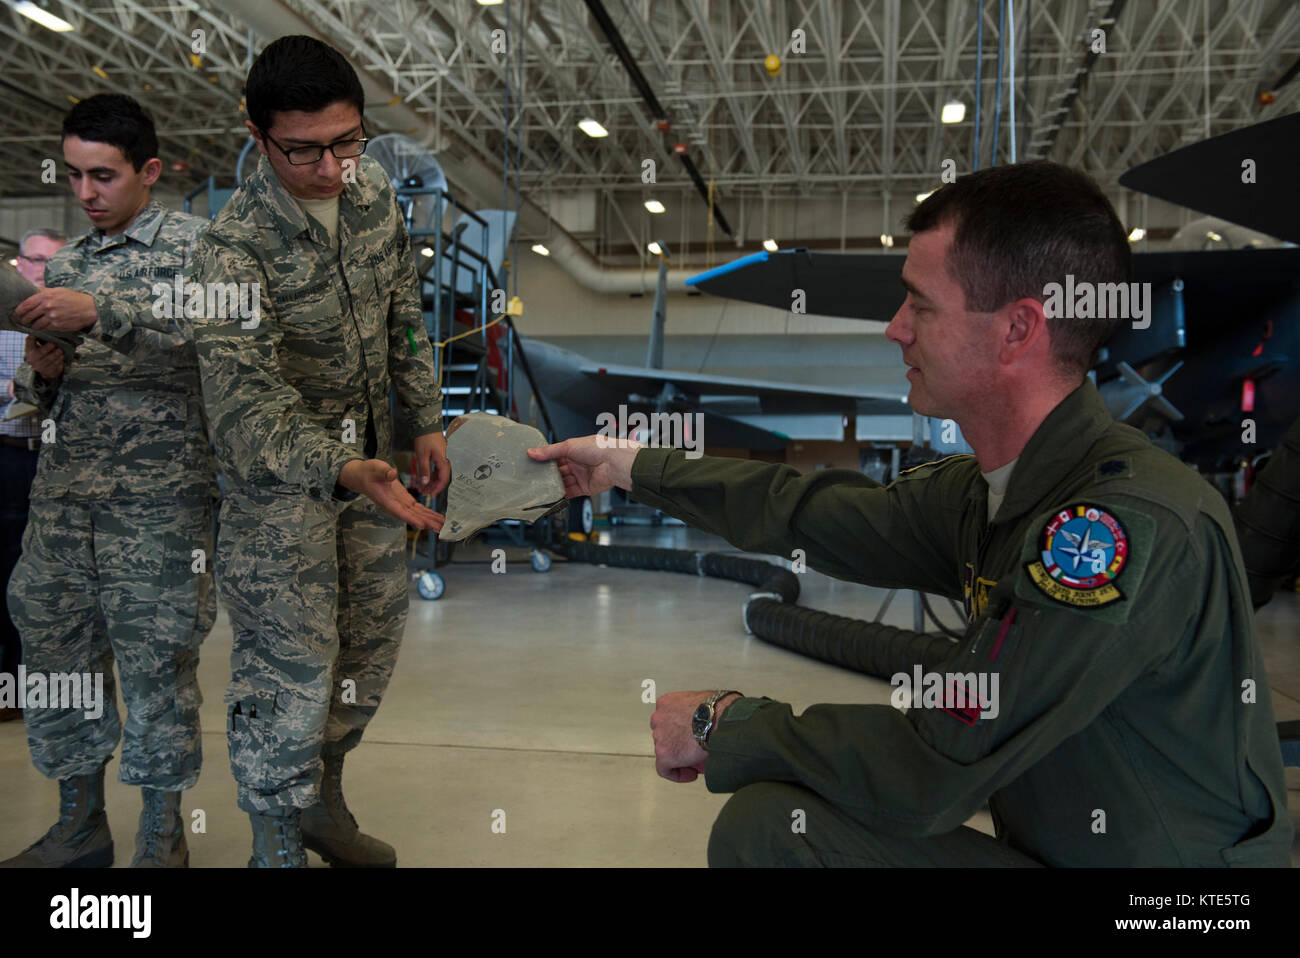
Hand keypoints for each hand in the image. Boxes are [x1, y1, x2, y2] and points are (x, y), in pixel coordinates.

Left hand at [13, 288, 97, 331]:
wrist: (89, 309)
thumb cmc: (75, 298)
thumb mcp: (59, 290)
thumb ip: (45, 291)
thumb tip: (32, 291)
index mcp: (46, 295)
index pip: (26, 304)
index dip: (19, 310)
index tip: (17, 313)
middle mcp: (47, 306)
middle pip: (28, 315)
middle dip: (24, 320)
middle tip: (23, 321)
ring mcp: (52, 317)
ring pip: (36, 324)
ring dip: (33, 326)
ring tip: (33, 326)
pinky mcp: (57, 326)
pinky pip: (44, 329)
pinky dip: (41, 330)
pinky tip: (42, 329)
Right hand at [24, 337, 64, 379]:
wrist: (44, 368)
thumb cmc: (43, 352)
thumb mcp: (38, 345)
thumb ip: (40, 338)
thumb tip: (46, 328)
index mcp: (29, 349)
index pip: (29, 341)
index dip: (33, 337)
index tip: (38, 333)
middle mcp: (32, 358)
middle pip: (39, 353)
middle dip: (47, 348)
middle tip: (54, 344)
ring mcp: (39, 366)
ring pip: (48, 360)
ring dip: (55, 355)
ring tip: (61, 351)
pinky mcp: (46, 371)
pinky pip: (53, 366)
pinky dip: (59, 361)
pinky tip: (62, 357)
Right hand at [339, 459, 444, 529]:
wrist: (363, 476)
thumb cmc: (368, 472)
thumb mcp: (375, 468)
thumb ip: (384, 472)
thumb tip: (392, 474)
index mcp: (386, 500)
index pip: (400, 512)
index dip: (412, 518)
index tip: (423, 525)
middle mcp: (394, 505)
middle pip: (413, 516)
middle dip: (427, 523)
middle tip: (440, 528)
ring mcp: (400, 504)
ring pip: (417, 514)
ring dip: (430, 520)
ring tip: (443, 526)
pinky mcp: (405, 500)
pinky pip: (418, 509)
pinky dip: (427, 513)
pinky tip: (436, 518)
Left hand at [412, 430, 449, 494]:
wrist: (427, 425)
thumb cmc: (425, 438)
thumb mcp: (422, 455)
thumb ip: (424, 470)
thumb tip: (425, 483)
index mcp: (443, 461)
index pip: (443, 479)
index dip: (437, 488)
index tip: (431, 495)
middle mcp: (445, 461)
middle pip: (441, 478)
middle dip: (432, 486)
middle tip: (423, 492)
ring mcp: (442, 458)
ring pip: (438, 474)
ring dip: (431, 481)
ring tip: (422, 487)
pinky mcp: (438, 456)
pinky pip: (436, 469)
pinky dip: (430, 474)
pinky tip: (424, 479)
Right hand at [526, 435, 641, 497]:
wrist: (613, 462)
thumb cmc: (598, 448)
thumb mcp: (568, 446)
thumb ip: (549, 451)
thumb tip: (532, 452)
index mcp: (573, 451)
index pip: (554, 457)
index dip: (544, 461)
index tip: (531, 464)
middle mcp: (576, 463)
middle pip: (557, 471)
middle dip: (547, 475)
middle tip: (533, 478)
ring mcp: (580, 476)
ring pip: (562, 483)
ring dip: (553, 486)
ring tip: (540, 488)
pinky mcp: (584, 488)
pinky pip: (570, 493)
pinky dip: (561, 495)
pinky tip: (553, 496)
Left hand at [650, 690, 739, 783]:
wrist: (720, 718)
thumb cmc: (718, 708)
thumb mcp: (703, 701)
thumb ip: (695, 712)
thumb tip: (703, 725)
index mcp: (667, 702)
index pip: (667, 720)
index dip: (678, 732)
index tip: (688, 738)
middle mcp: (659, 717)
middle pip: (665, 736)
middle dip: (678, 744)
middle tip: (693, 751)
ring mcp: (659, 736)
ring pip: (665, 752)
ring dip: (680, 758)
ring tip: (696, 763)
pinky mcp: (664, 754)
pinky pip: (665, 770)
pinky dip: (677, 774)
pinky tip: (692, 774)